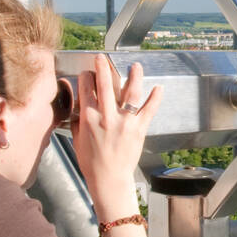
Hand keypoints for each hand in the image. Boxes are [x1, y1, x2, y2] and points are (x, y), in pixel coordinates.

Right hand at [70, 55, 162, 214]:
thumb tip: (80, 106)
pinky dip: (155, 98)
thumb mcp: (77, 139)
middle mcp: (107, 117)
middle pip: (105, 85)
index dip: (86, 77)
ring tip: (136, 66)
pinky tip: (158, 88)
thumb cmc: (92, 162)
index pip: (86, 89)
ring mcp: (125, 122)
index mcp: (89, 118)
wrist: (109, 179)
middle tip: (102, 57)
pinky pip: (149, 110)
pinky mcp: (139, 129)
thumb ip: (79, 120)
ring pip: (131, 93)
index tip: (88, 72)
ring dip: (134, 77)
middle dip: (103, 67)